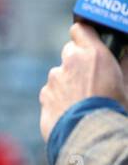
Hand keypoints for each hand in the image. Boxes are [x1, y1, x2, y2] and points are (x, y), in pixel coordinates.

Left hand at [40, 22, 127, 141]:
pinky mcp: (44, 96)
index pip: (80, 29)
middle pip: (69, 52)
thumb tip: (125, 54)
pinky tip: (71, 112)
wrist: (90, 136)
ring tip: (82, 101)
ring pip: (60, 74)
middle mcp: (69, 62)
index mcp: (92, 53)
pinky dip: (59, 98)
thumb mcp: (127, 84)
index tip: (89, 41)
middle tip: (91, 77)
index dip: (84, 35)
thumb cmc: (114, 108)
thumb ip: (124, 65)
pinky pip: (51, 92)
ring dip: (68, 82)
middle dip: (77, 61)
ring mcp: (54, 79)